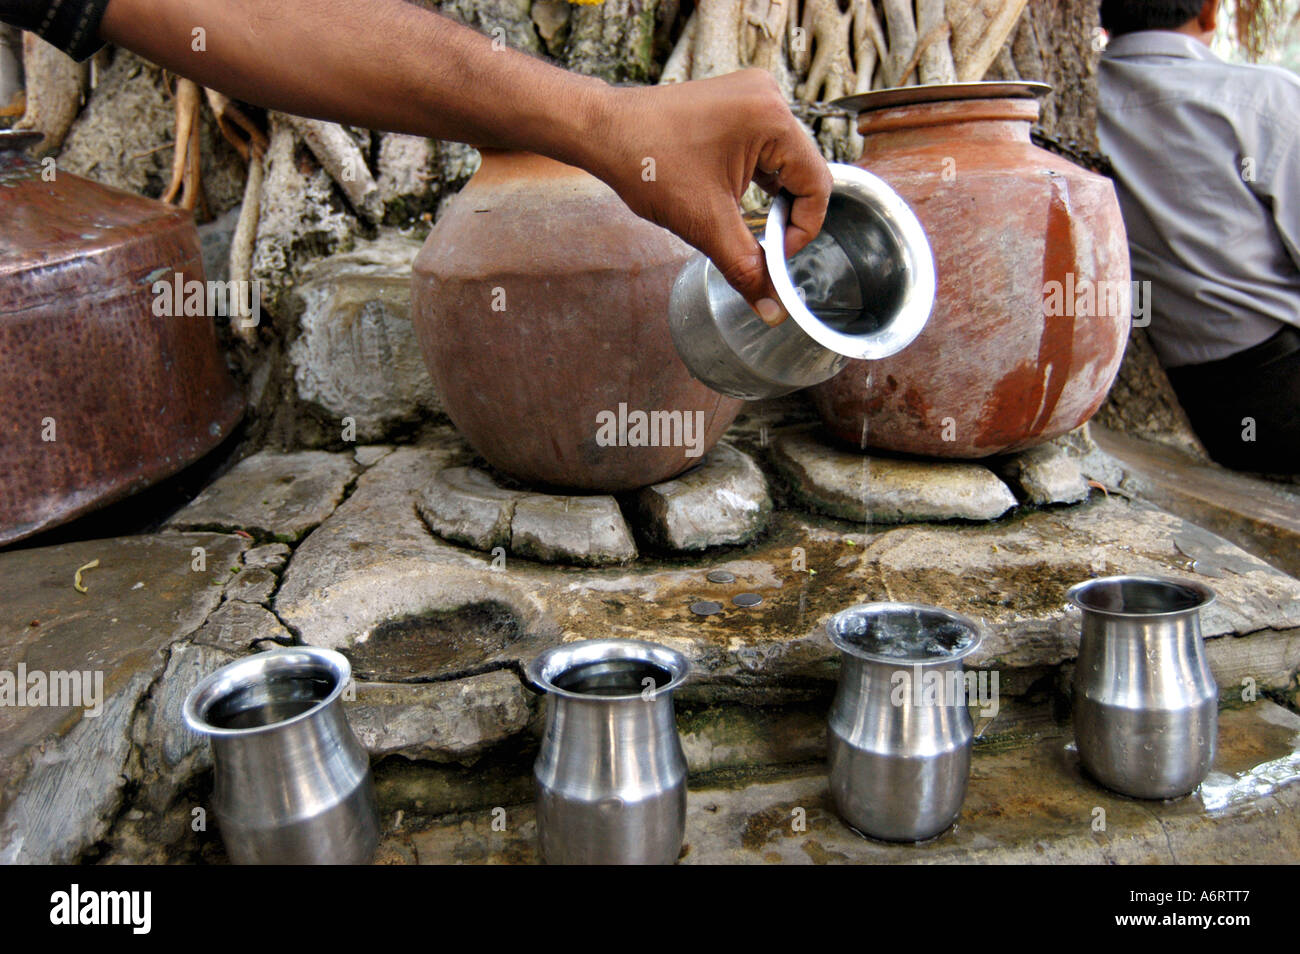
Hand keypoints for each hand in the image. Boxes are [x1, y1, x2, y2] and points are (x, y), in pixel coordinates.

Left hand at [585, 70, 831, 324]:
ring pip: (784, 162)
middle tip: (761, 244)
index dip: (802, 229)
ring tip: (743, 222)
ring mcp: (753, 96)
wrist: (603, 132)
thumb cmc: (648, 163)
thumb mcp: (705, 224)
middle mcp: (770, 98)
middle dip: (786, 215)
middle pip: (804, 171)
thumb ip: (746, 268)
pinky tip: (735, 199)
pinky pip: (765, 147)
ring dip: (771, 198)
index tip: (774, 254)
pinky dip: (757, 179)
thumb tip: (772, 310)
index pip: (817, 185)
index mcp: (773, 119)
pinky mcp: (736, 102)